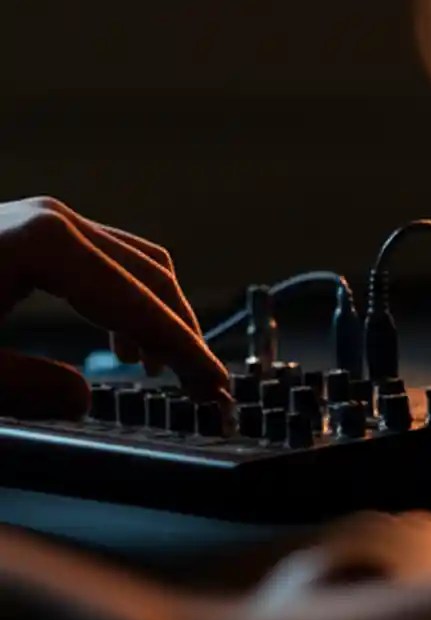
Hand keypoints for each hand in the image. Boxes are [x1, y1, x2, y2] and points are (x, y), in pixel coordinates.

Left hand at [0, 196, 228, 417]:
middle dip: (183, 332)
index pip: (137, 305)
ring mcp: (42, 220)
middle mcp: (52, 220)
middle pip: (150, 274)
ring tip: (164, 368)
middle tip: (204, 385)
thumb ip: (25, 387)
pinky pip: (101, 261)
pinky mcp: (30, 231)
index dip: (184, 350)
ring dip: (160, 315)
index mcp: (45, 244)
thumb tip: (80, 398)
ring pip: (132, 263)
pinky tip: (124, 341)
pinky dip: (127, 301)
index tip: (216, 386)